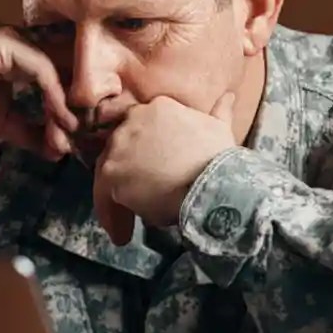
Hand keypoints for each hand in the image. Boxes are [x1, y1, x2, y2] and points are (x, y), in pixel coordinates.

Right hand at [0, 27, 77, 159]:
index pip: (63, 73)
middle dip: (76, 102)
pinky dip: (53, 92)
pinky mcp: (3, 43)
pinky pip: (40, 66)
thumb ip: (36, 133)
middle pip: (65, 67)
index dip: (76, 101)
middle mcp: (21, 45)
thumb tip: (62, 148)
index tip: (84, 131)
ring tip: (70, 127)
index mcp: (23, 59)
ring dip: (66, 100)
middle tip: (84, 131)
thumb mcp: (9, 127)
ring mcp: (12, 41)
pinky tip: (59, 114)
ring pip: (56, 67)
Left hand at [94, 93, 237, 245]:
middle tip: (142, 200)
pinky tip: (123, 235)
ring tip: (128, 225)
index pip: (140, 130)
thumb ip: (218, 113)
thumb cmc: (220, 160)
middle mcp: (133, 121)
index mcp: (158, 108)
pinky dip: (111, 217)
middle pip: (121, 150)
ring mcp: (119, 146)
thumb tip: (229, 97)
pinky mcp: (111, 173)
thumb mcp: (221, 129)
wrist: (213, 184)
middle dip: (130, 175)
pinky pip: (103, 197)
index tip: (153, 174)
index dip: (145, 154)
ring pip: (110, 173)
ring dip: (119, 198)